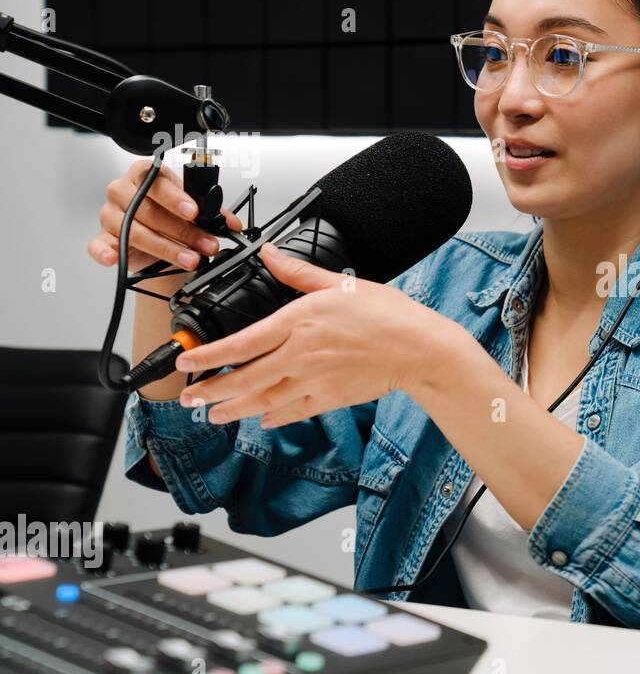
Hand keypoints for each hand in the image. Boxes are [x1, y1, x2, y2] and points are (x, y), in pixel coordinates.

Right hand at [88, 159, 242, 271]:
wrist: (160, 243)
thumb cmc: (173, 218)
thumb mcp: (194, 211)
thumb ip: (213, 214)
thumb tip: (232, 224)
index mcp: (145, 174)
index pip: (157, 181)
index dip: (176, 198)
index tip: (194, 212)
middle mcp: (124, 191)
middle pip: (148, 210)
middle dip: (181, 231)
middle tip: (204, 244)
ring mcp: (110, 214)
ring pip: (134, 231)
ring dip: (166, 248)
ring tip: (190, 259)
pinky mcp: (103, 237)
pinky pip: (98, 244)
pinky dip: (105, 252)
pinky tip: (115, 259)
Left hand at [174, 242, 439, 427]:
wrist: (419, 349)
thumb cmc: (387, 315)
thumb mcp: (340, 284)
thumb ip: (298, 272)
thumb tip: (269, 253)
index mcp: (299, 323)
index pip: (241, 344)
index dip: (208, 356)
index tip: (185, 361)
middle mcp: (300, 355)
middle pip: (244, 379)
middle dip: (210, 391)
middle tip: (188, 397)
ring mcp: (314, 380)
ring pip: (263, 400)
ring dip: (234, 409)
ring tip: (213, 414)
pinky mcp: (330, 398)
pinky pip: (293, 411)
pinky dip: (274, 417)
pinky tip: (261, 420)